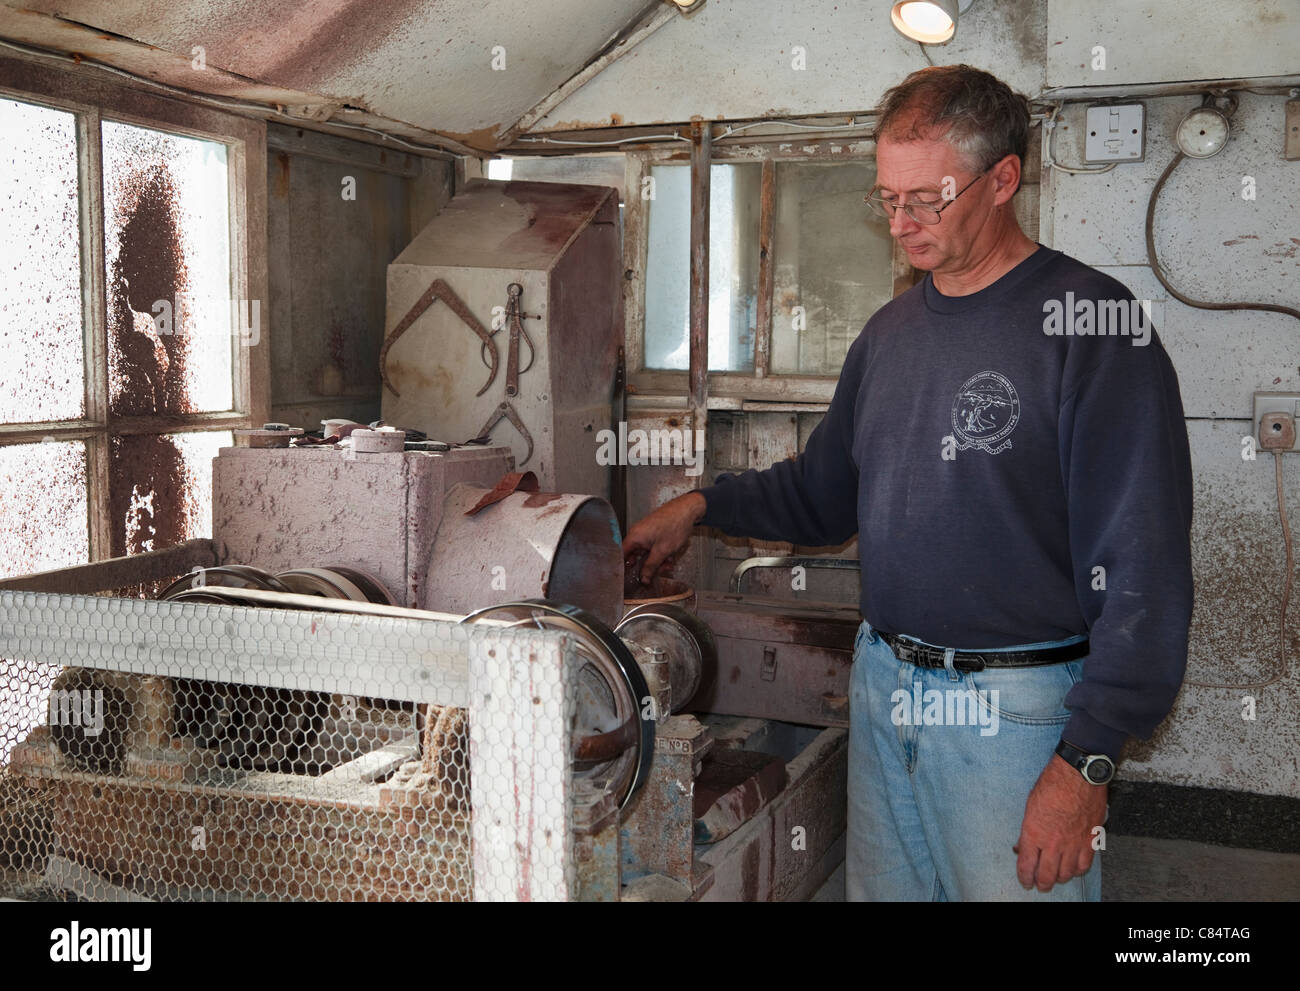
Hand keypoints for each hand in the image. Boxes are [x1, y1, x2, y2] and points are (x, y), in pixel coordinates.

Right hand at [623, 492, 706, 584]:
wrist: (688, 510)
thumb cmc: (675, 525)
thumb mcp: (662, 551)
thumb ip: (651, 566)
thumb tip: (643, 578)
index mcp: (634, 536)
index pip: (622, 556)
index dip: (626, 568)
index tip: (632, 577)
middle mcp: (637, 533)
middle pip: (636, 556)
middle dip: (649, 565)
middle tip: (659, 570)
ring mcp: (646, 532)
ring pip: (647, 553)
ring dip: (658, 560)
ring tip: (669, 562)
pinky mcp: (654, 532)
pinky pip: (653, 547)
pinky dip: (661, 553)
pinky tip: (670, 555)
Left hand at [1013, 754, 1107, 891]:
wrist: (1078, 775)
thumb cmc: (1052, 784)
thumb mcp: (1030, 805)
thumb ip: (1028, 829)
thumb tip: (1022, 844)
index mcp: (1034, 833)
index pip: (1026, 864)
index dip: (1024, 877)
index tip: (1025, 881)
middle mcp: (1053, 843)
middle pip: (1046, 875)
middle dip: (1041, 883)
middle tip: (1039, 885)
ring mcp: (1073, 843)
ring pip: (1066, 874)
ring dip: (1059, 878)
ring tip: (1055, 878)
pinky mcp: (1090, 840)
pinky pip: (1084, 865)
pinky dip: (1078, 871)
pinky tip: (1074, 870)